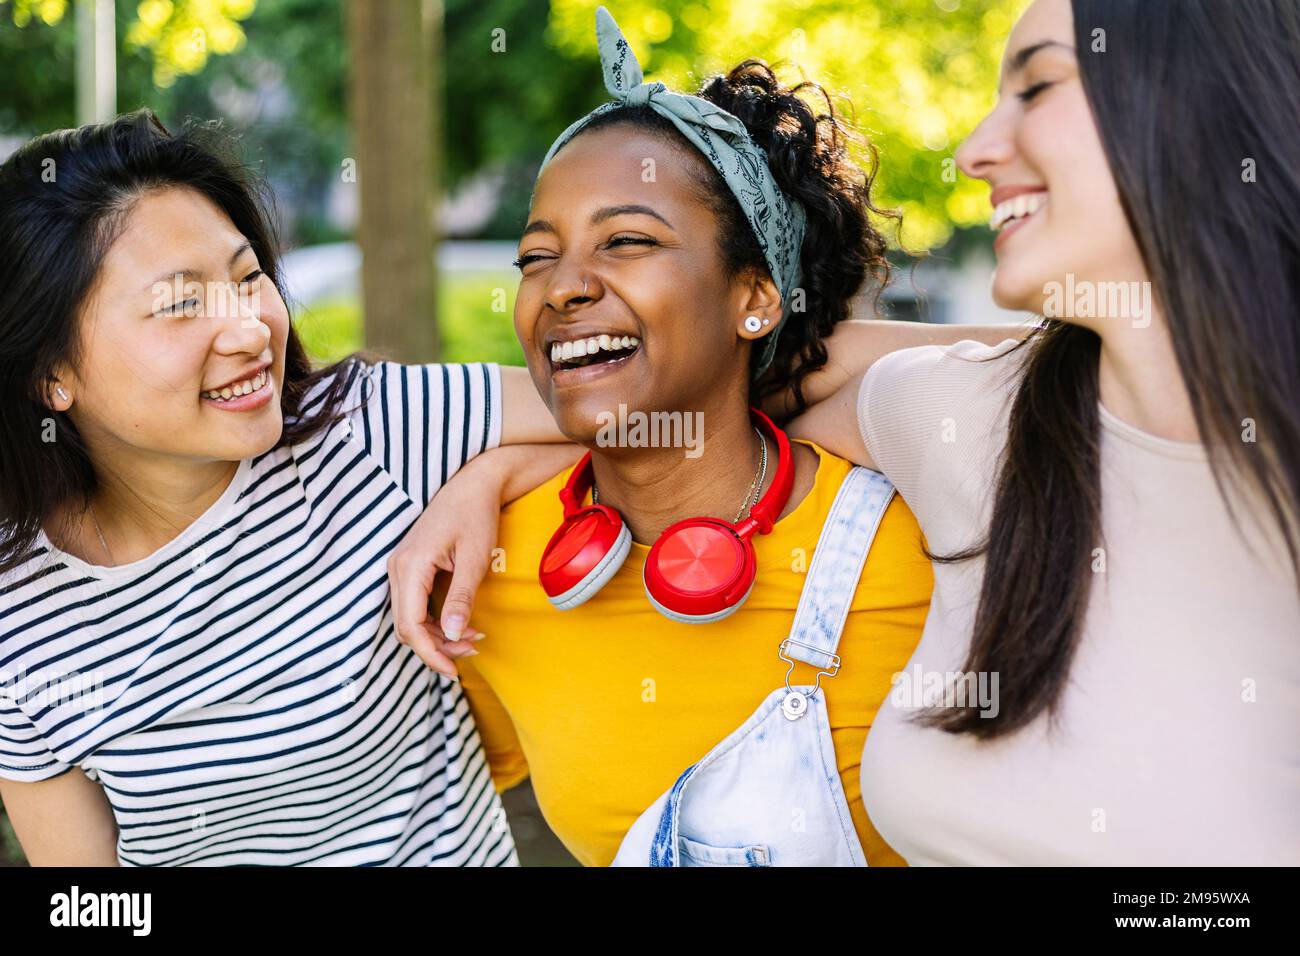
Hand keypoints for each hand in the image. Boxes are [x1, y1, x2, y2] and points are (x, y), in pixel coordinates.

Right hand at [387, 466, 499, 679]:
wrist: (474, 483)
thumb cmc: (476, 515)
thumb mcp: (474, 558)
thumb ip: (461, 597)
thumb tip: (451, 634)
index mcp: (410, 566)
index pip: (410, 625)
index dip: (431, 652)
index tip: (454, 671)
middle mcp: (398, 568)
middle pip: (406, 626)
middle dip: (437, 647)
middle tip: (472, 651)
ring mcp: (401, 568)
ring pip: (409, 618)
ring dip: (437, 635)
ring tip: (472, 639)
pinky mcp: (410, 568)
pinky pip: (414, 605)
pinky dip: (435, 620)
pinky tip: (461, 624)